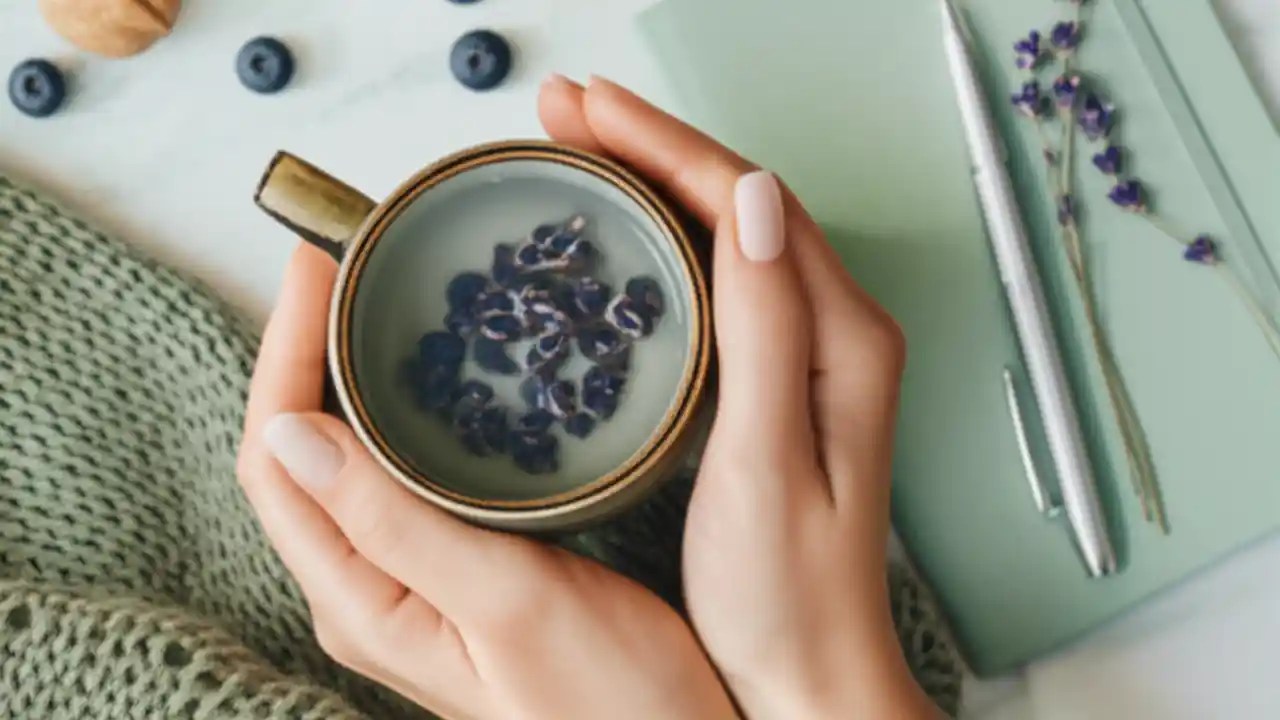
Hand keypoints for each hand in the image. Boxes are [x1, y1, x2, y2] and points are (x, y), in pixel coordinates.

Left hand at [237, 245, 737, 719]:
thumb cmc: (607, 698)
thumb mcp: (506, 602)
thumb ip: (398, 522)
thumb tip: (290, 428)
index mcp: (362, 599)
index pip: (277, 461)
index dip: (282, 354)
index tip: (316, 267)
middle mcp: (369, 588)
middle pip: (301, 451)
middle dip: (307, 349)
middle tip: (349, 265)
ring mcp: (410, 580)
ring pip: (349, 458)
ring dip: (350, 375)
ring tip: (382, 298)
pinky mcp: (456, 569)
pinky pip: (399, 474)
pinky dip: (403, 411)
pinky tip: (443, 373)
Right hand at [539, 76, 939, 718]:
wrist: (811, 671)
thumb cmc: (786, 594)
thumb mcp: (765, 462)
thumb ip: (767, 330)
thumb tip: (753, 200)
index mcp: (842, 339)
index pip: (748, 204)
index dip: (665, 146)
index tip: (589, 110)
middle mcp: (835, 330)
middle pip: (740, 202)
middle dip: (649, 144)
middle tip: (562, 111)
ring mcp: (808, 352)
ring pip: (729, 232)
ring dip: (655, 178)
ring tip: (579, 146)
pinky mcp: (780, 379)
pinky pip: (724, 278)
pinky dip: (667, 235)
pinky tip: (623, 230)